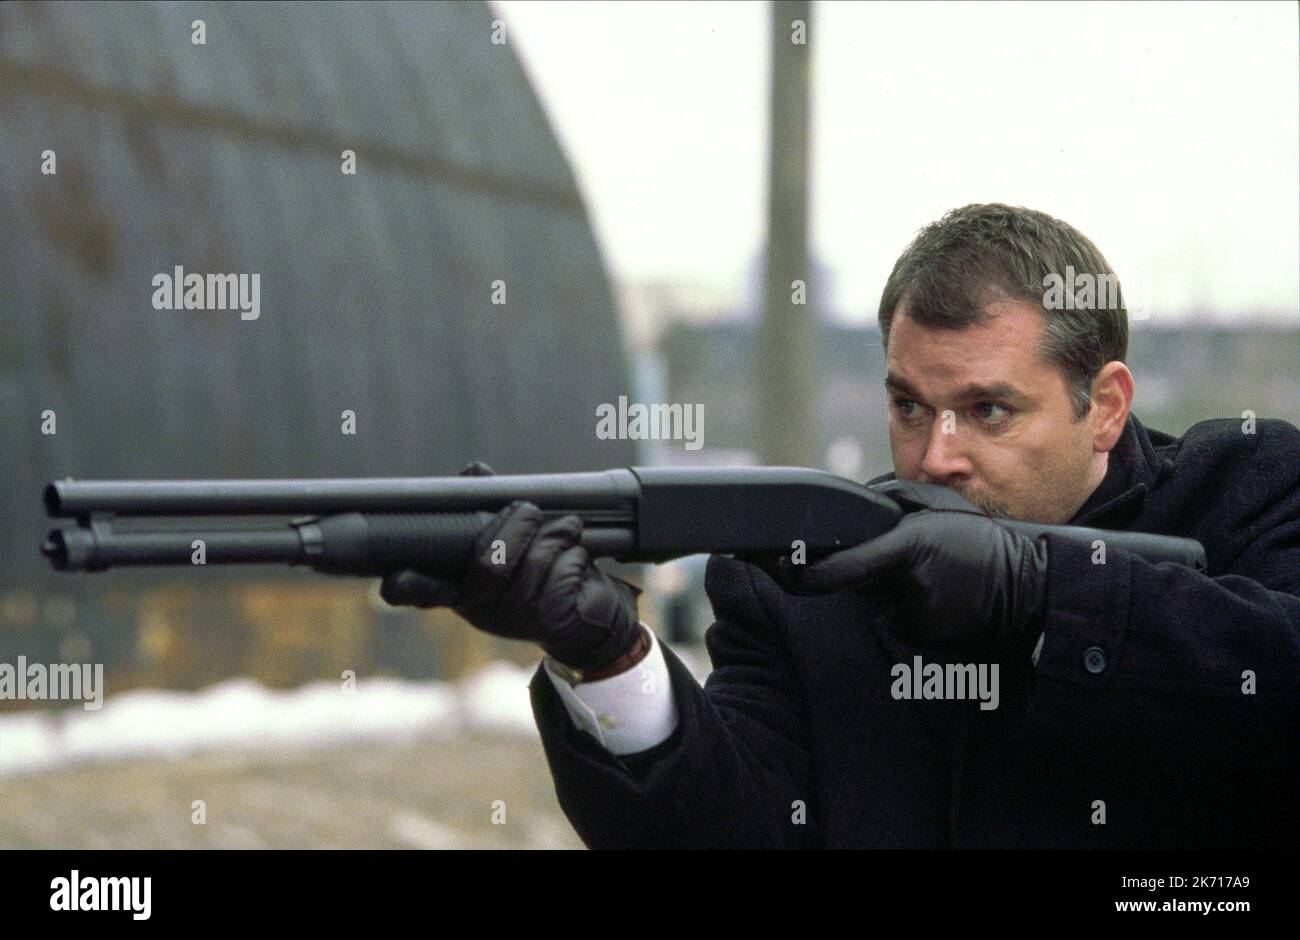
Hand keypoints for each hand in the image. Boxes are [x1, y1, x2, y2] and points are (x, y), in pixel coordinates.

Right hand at [379, 461, 642, 670]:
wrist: (590, 619)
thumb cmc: (546, 572)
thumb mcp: (514, 540)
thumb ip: (489, 507)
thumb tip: (473, 472)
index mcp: (460, 587)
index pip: (422, 591)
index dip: (408, 586)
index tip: (393, 581)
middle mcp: (480, 608)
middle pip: (489, 563)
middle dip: (517, 525)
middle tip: (531, 510)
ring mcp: (514, 618)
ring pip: (533, 562)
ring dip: (556, 535)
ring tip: (567, 531)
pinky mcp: (550, 620)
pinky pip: (564, 570)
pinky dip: (577, 553)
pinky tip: (579, 560)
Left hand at [770, 480, 1048, 656]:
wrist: (1025, 591)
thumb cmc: (980, 542)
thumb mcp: (937, 506)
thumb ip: (890, 501)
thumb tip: (851, 503)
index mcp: (908, 552)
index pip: (839, 569)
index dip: (802, 572)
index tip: (776, 567)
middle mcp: (905, 590)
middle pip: (853, 580)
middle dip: (858, 565)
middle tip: (904, 554)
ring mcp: (912, 619)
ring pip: (873, 598)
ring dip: (884, 584)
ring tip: (929, 572)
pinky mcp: (920, 639)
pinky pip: (892, 615)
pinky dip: (902, 603)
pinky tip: (934, 592)